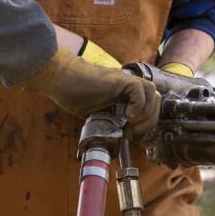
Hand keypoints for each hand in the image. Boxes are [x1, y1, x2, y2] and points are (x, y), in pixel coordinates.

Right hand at [21, 48, 160, 135]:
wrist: (59, 77)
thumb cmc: (71, 93)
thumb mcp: (93, 112)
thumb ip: (105, 118)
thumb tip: (111, 138)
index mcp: (122, 94)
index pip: (148, 104)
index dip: (146, 121)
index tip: (131, 134)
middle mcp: (127, 86)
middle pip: (155, 98)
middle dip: (149, 119)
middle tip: (133, 132)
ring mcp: (124, 81)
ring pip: (152, 92)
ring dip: (146, 112)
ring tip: (130, 123)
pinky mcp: (119, 79)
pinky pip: (140, 89)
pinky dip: (138, 104)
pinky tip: (127, 114)